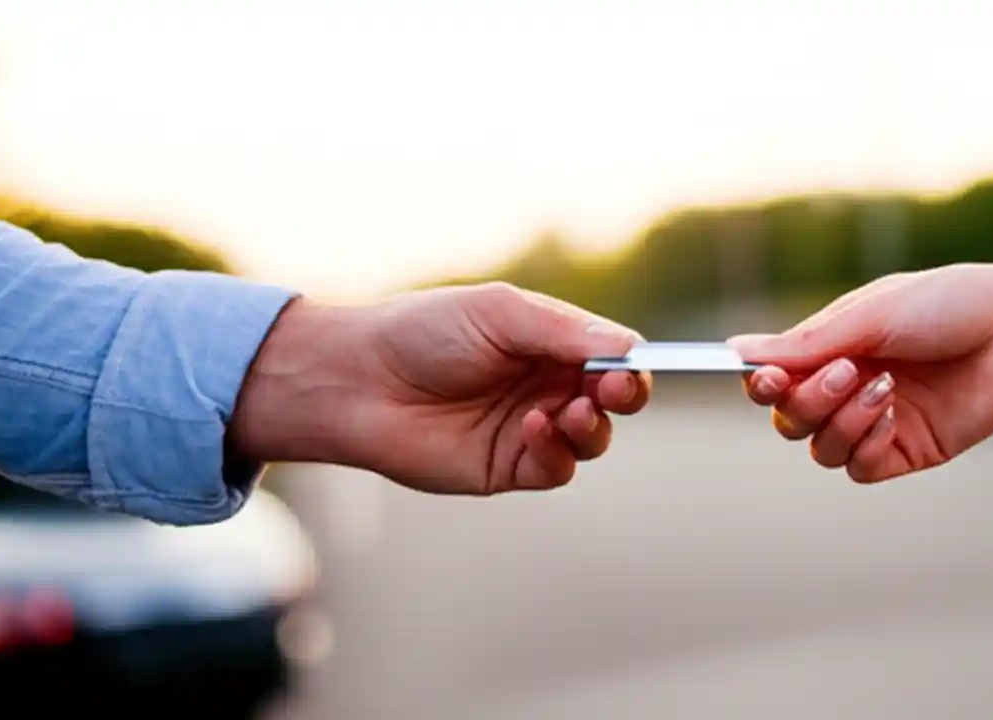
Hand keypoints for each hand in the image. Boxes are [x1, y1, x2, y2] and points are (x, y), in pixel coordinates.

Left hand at [230, 282, 650, 493]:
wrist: (358, 380)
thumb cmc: (424, 331)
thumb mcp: (500, 313)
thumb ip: (563, 332)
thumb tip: (628, 347)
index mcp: (551, 342)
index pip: (613, 355)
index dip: (632, 362)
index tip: (634, 366)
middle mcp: (547, 385)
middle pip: (613, 399)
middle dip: (623, 395)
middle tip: (613, 389)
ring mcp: (531, 428)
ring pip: (592, 438)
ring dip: (593, 426)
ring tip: (570, 411)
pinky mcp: (508, 467)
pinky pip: (556, 467)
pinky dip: (556, 450)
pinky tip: (531, 427)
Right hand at [730, 257, 992, 483]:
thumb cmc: (949, 305)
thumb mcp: (869, 317)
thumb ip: (803, 343)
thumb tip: (737, 350)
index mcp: (832, 347)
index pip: (772, 378)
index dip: (760, 384)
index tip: (765, 379)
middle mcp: (846, 386)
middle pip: (789, 419)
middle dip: (807, 401)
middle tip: (846, 372)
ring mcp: (875, 420)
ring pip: (820, 448)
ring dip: (842, 422)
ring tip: (885, 390)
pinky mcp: (905, 449)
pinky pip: (858, 467)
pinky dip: (865, 445)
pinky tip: (894, 417)